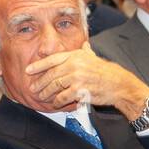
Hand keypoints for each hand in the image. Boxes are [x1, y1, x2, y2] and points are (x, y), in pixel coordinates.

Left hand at [26, 43, 148, 119]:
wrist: (119, 85)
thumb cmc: (107, 73)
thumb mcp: (95, 58)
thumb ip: (86, 52)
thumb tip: (85, 45)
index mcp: (76, 55)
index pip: (52, 59)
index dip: (38, 65)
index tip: (28, 70)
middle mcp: (75, 65)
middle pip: (51, 74)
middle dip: (39, 83)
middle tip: (33, 88)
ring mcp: (77, 78)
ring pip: (54, 86)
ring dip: (46, 93)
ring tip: (41, 97)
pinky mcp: (80, 90)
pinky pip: (63, 97)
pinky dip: (57, 101)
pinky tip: (55, 104)